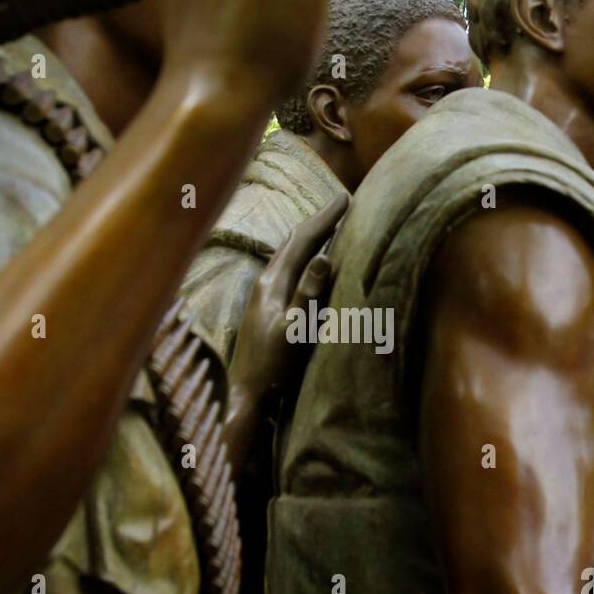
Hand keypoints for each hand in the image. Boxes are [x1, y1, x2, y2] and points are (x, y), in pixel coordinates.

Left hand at [229, 191, 347, 409]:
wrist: (246, 396)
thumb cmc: (272, 368)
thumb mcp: (295, 332)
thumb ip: (307, 295)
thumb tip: (324, 257)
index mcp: (271, 284)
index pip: (302, 240)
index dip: (325, 218)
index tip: (346, 197)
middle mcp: (265, 284)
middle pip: (294, 242)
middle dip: (319, 221)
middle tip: (341, 204)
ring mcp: (264, 297)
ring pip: (290, 256)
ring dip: (312, 239)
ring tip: (330, 227)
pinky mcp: (267, 310)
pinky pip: (291, 272)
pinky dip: (306, 259)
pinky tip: (313, 267)